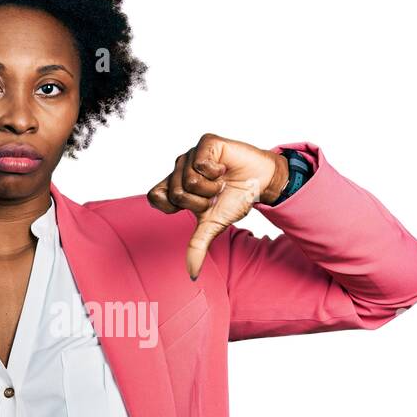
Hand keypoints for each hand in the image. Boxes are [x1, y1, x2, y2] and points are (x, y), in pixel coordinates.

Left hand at [147, 132, 290, 279]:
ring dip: (212, 188)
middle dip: (201, 201)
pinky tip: (223, 169)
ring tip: (221, 182)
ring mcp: (191, 154)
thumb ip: (197, 246)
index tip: (197, 207)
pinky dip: (217, 173)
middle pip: (176, 194)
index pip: (155, 197)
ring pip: (188, 180)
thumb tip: (192, 274)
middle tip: (214, 195)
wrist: (261, 183)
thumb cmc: (235, 199)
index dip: (174, 206)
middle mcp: (180, 168)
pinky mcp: (206, 143)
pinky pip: (200, 164)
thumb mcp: (213, 225)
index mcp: (176, 186)